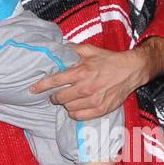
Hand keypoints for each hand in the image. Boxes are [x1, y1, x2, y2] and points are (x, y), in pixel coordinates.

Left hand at [30, 43, 146, 119]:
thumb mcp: (89, 50)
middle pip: (59, 98)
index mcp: (81, 71)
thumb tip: (56, 48)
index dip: (41, 86)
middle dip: (54, 96)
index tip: (32, 89)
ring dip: (65, 104)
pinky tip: (76, 107)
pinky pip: (78, 116)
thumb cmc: (109, 60)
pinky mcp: (100, 109)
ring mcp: (93, 100)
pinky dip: (74, 113)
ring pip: (68, 108)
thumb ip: (71, 50)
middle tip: (55, 94)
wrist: (131, 70)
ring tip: (69, 98)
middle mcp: (86, 87)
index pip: (55, 81)